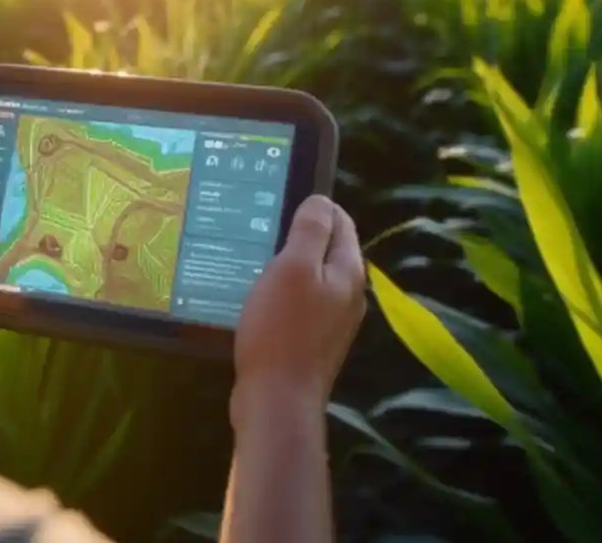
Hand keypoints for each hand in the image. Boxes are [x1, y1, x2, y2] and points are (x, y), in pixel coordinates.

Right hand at [231, 195, 365, 426]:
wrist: (277, 401)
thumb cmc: (281, 330)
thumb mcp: (292, 270)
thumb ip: (310, 231)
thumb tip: (321, 200)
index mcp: (348, 272)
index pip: (341, 222)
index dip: (314, 206)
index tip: (278, 199)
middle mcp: (349, 295)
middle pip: (328, 250)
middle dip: (299, 234)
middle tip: (259, 227)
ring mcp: (332, 322)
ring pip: (312, 278)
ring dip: (287, 265)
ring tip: (252, 257)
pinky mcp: (312, 342)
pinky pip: (300, 304)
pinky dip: (281, 293)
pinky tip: (256, 296)